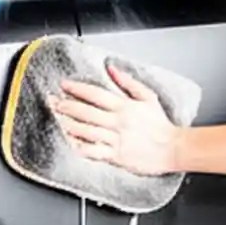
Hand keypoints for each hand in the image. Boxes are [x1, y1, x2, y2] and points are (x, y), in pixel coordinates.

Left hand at [47, 65, 180, 175]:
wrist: (173, 148)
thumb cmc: (160, 125)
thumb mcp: (148, 97)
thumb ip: (128, 82)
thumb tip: (111, 69)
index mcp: (125, 106)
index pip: (95, 94)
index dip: (77, 89)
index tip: (64, 85)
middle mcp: (118, 122)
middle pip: (86, 112)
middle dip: (66, 106)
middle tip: (52, 101)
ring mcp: (116, 139)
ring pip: (86, 131)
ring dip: (68, 124)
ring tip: (56, 119)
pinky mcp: (116, 156)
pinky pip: (93, 151)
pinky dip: (80, 147)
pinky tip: (69, 142)